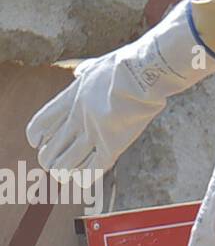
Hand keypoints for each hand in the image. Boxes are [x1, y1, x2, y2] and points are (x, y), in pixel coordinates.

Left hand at [26, 0, 214, 173]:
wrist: (146, 72)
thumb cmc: (127, 64)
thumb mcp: (98, 64)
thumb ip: (87, 71)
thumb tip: (80, 71)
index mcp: (72, 98)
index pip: (41, 123)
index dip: (36, 136)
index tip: (37, 141)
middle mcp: (78, 119)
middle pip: (51, 148)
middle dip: (49, 157)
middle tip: (52, 161)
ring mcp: (94, 134)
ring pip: (66, 164)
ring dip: (62, 171)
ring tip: (64, 174)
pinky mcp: (113, 145)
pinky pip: (92, 170)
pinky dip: (84, 178)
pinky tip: (81, 181)